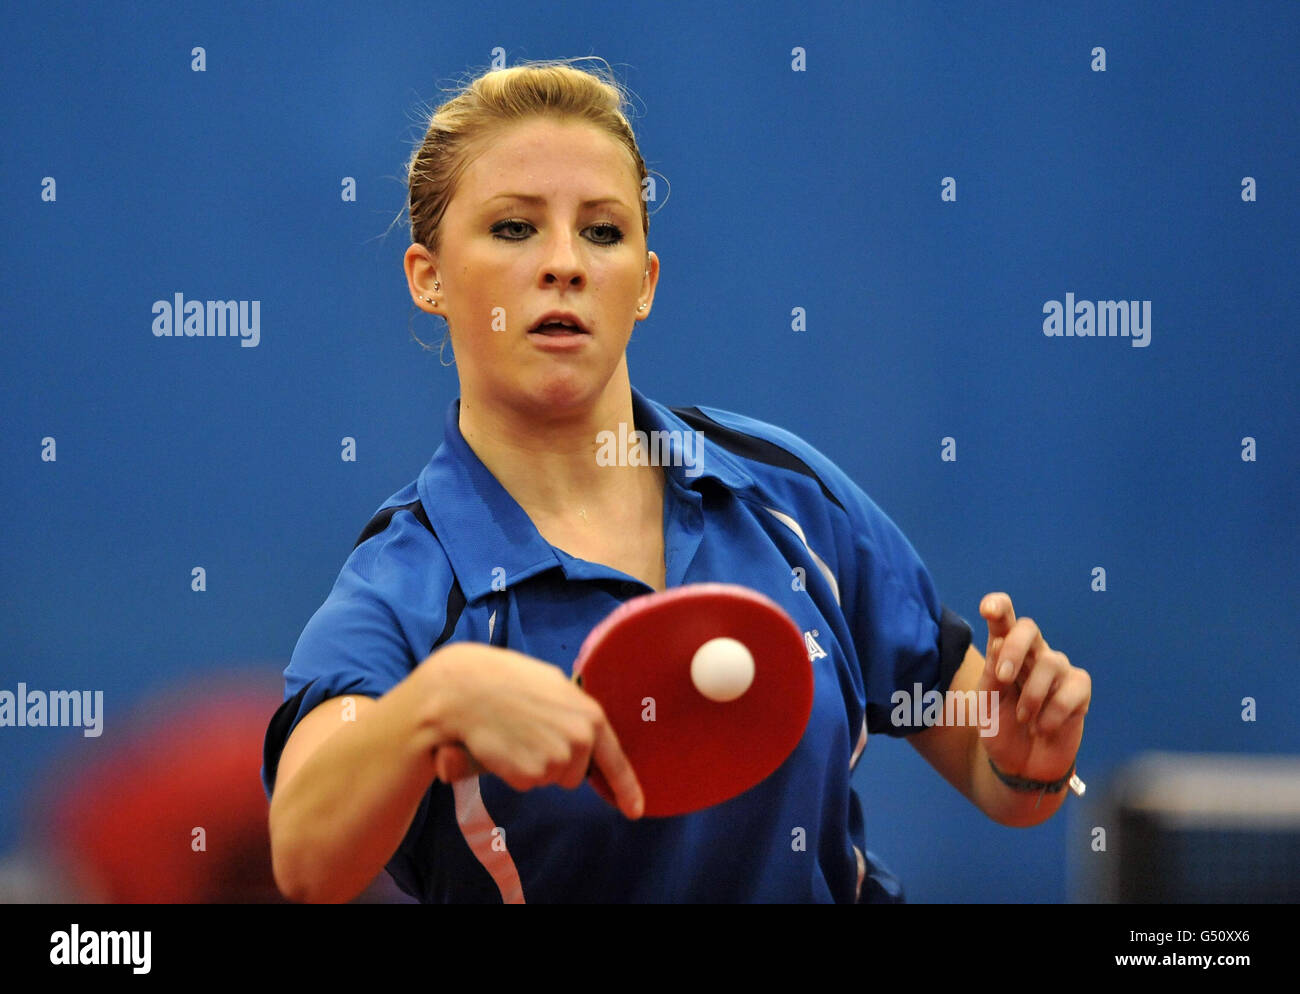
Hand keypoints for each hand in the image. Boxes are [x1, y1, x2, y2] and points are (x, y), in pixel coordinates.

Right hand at [417, 644, 644, 818]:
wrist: (466, 688)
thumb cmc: (506, 680)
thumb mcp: (553, 687)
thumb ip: (575, 714)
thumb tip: (584, 735)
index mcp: (590, 715)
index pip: (615, 760)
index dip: (626, 789)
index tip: (636, 810)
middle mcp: (580, 740)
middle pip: (574, 773)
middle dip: (556, 761)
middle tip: (530, 731)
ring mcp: (556, 759)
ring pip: (549, 778)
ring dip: (532, 764)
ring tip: (514, 733)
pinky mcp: (530, 774)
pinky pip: (526, 783)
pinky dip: (513, 770)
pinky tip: (502, 745)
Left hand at [976, 593, 1090, 782]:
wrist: (1022, 766)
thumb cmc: (1001, 729)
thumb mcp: (987, 705)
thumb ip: (991, 674)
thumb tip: (997, 641)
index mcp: (1004, 653)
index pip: (1004, 620)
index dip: (999, 607)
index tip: (988, 609)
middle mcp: (1032, 655)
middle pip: (1029, 628)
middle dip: (1014, 647)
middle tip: (1003, 678)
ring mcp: (1058, 670)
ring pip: (1050, 663)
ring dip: (1032, 696)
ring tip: (1024, 720)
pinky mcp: (1079, 690)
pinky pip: (1071, 690)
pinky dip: (1053, 713)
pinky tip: (1043, 728)